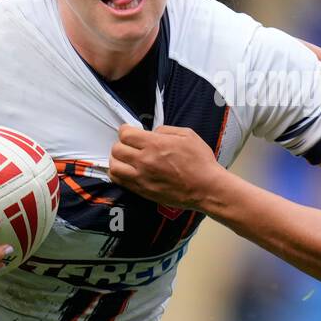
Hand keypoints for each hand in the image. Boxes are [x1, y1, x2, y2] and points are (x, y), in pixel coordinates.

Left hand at [109, 124, 223, 210]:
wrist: (206, 188)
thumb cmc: (200, 162)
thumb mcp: (188, 135)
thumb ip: (166, 130)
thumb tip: (153, 132)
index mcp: (155, 144)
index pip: (125, 134)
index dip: (125, 130)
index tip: (129, 131)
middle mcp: (145, 161)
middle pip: (117, 149)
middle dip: (121, 143)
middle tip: (129, 144)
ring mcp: (142, 177)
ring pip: (114, 166)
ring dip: (117, 160)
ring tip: (124, 158)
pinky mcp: (143, 190)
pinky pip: (120, 181)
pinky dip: (118, 174)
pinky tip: (125, 171)